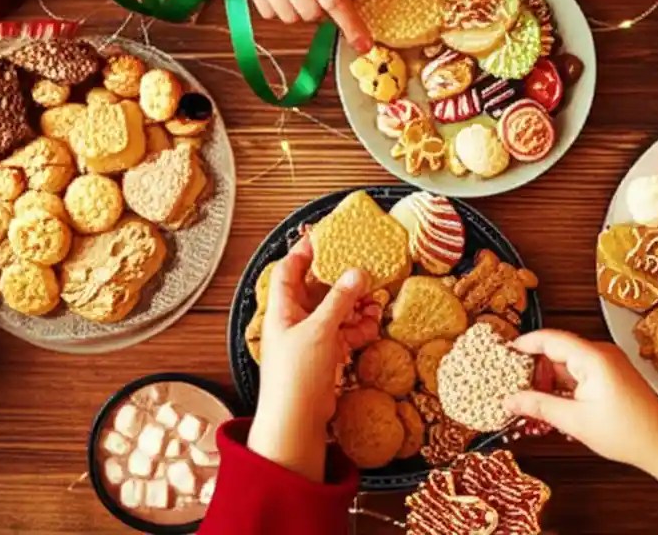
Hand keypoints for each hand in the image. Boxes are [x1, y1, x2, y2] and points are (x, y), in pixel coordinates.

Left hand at [248, 236, 367, 480]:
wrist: (295, 421)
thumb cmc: (296, 375)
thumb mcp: (319, 330)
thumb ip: (340, 301)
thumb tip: (356, 273)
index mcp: (282, 309)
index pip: (289, 269)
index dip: (304, 251)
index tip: (325, 236)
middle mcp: (294, 320)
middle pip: (318, 288)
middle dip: (341, 280)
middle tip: (364, 268)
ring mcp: (310, 338)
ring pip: (336, 311)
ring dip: (355, 305)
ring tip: (375, 302)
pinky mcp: (324, 355)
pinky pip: (344, 332)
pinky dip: (358, 327)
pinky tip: (372, 325)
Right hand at [504, 330, 657, 471]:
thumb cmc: (628, 432)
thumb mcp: (575, 421)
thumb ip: (539, 406)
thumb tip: (510, 400)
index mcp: (593, 357)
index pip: (550, 339)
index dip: (524, 344)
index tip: (503, 353)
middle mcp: (601, 353)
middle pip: (557, 351)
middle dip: (533, 369)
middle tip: (512, 386)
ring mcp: (608, 363)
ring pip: (567, 364)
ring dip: (548, 380)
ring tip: (530, 401)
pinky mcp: (611, 374)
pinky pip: (579, 373)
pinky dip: (563, 386)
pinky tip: (553, 405)